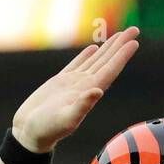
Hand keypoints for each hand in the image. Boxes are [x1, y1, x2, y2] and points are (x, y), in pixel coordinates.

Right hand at [11, 27, 139, 152]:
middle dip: (120, 46)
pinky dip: (86, 56)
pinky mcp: (59, 83)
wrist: (29, 133)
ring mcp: (72, 84)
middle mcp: (84, 87)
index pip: (109, 70)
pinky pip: (76, 65)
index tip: (135, 42)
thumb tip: (98, 91)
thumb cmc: (46, 130)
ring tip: (119, 35)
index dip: (122, 56)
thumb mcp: (64, 120)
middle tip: (134, 29)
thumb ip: (81, 107)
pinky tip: (93, 48)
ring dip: (107, 48)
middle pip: (106, 62)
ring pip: (94, 61)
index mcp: (88, 93)